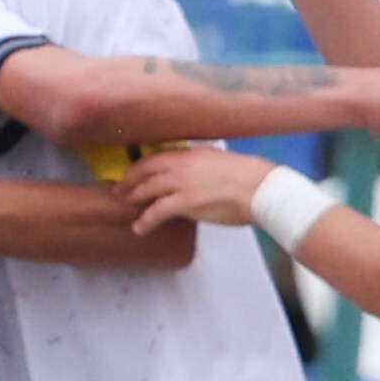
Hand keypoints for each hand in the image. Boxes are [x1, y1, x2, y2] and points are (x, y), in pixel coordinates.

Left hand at [115, 146, 276, 233]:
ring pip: (148, 188)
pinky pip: (157, 210)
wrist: (260, 188)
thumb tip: (194, 175)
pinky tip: (139, 227)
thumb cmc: (248, 177)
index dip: (140, 166)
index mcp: (191, 153)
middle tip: (119, 190)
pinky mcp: (186, 201)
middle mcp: (182, 164)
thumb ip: (202, 166)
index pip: (157, 157)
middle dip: (129, 180)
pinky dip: (145, 219)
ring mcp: (182, 182)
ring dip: (133, 197)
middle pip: (146, 170)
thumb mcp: (219, 162)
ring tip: (124, 206)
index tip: (131, 173)